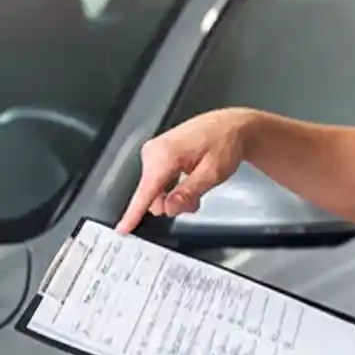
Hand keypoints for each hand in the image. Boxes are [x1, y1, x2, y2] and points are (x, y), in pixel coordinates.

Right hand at [116, 108, 253, 232]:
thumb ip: (188, 193)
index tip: (123, 228)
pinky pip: (158, 180)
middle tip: (194, 202)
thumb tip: (168, 208)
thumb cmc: (225, 142)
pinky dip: (171, 188)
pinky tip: (188, 184)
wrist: (231, 126)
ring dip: (173, 197)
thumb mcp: (213, 173)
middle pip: (152, 193)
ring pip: (155, 189)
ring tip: (196, 191)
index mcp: (165, 154)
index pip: (146, 191)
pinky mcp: (158, 153)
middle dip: (171, 204)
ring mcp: (154, 151)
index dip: (134, 213)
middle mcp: (154, 151)